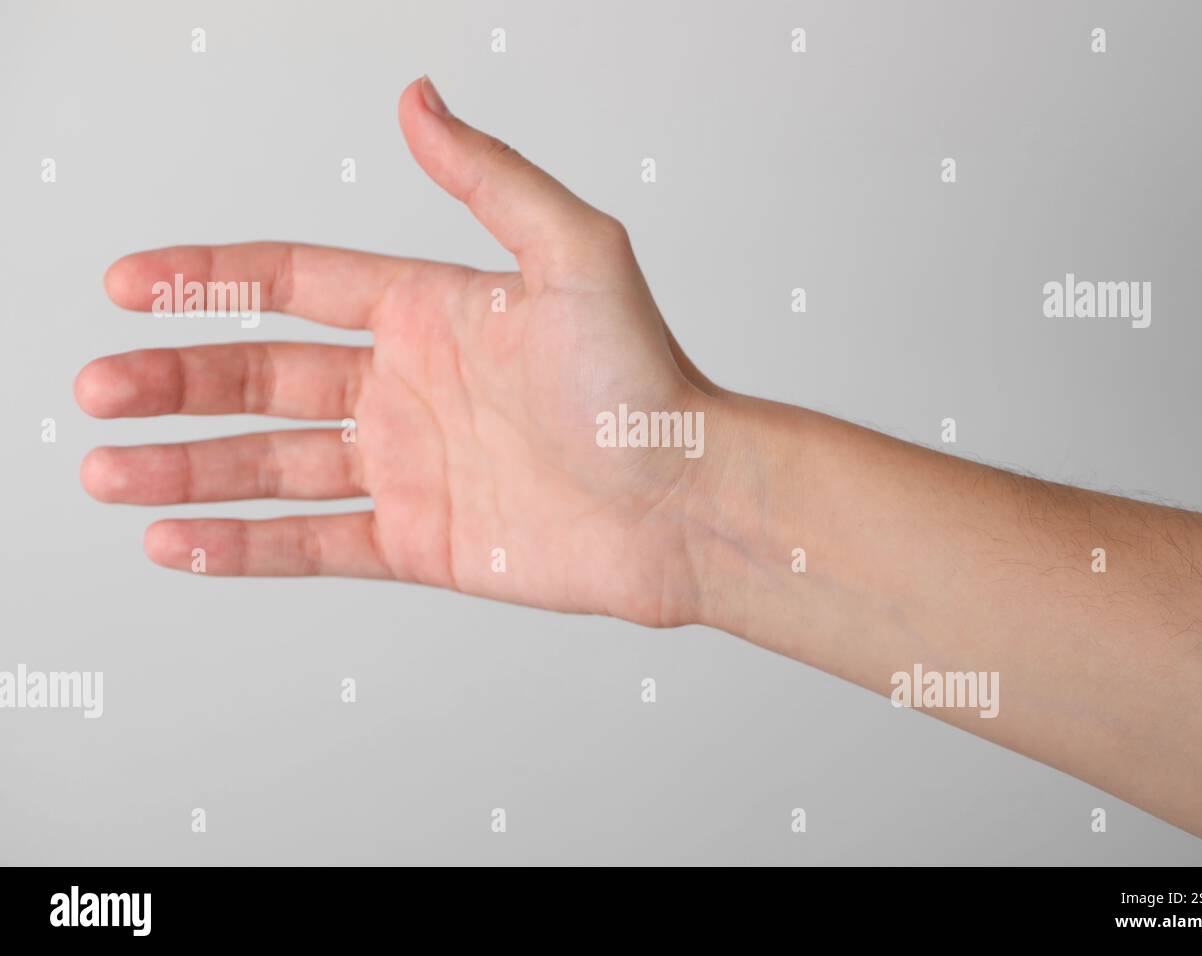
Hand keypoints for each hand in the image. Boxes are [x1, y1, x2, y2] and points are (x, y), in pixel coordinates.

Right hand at [76, 77, 722, 626]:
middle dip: (176, 380)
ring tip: (107, 471)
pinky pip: (314, 543)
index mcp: (428, 311)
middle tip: (100, 391)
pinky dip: (243, 546)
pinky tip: (177, 540)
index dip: (209, 280)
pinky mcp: (421, 541)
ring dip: (188, 469)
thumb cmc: (645, 380)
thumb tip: (416, 97)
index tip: (130, 284)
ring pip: (272, 465)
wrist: (685, 503)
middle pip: (261, 375)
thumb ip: (487, 179)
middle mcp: (407, 386)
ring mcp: (409, 467)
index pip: (293, 283)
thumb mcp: (574, 253)